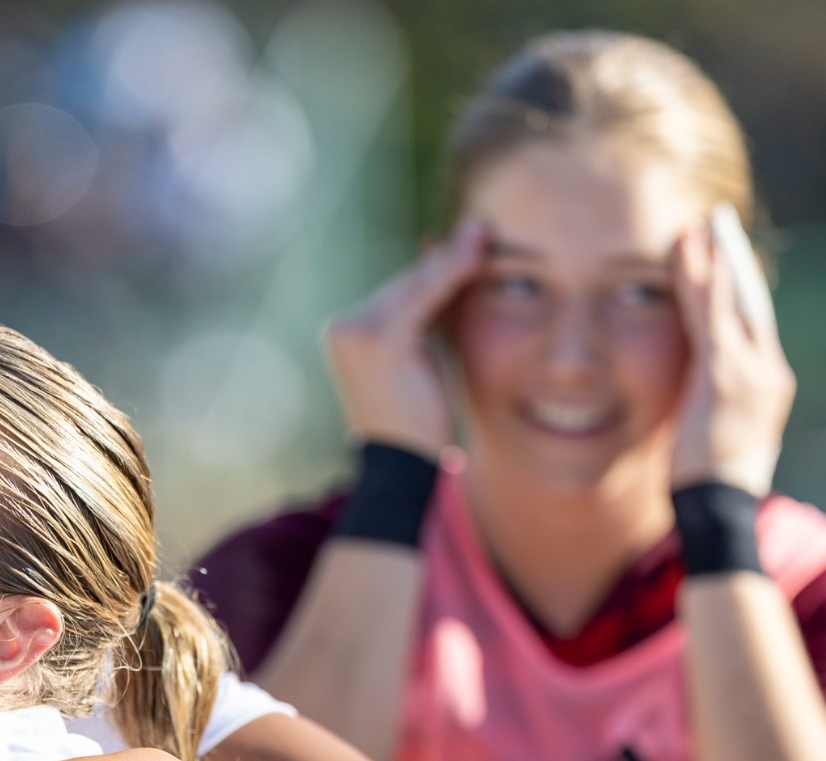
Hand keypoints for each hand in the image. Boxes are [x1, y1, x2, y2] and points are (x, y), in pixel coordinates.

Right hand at [322, 218, 486, 450]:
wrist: (400, 466)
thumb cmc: (415, 421)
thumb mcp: (420, 360)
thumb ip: (428, 317)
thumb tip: (442, 265)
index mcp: (344, 333)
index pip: (397, 293)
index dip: (436, 269)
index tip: (466, 242)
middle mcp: (342, 327)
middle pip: (406, 285)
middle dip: (446, 260)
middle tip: (481, 228)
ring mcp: (356, 331)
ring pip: (417, 285)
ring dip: (453, 259)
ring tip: (483, 232)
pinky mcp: (379, 337)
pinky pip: (426, 295)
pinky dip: (454, 271)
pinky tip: (478, 250)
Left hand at [669, 207, 793, 494]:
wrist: (720, 508)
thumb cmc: (711, 482)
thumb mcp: (714, 433)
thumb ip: (711, 401)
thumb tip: (697, 392)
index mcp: (767, 383)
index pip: (752, 321)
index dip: (737, 285)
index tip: (724, 254)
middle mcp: (767, 372)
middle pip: (750, 301)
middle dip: (733, 259)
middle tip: (716, 220)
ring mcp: (750, 374)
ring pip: (731, 304)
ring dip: (714, 262)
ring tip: (699, 226)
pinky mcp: (724, 379)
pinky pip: (712, 322)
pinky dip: (703, 288)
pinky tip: (693, 258)